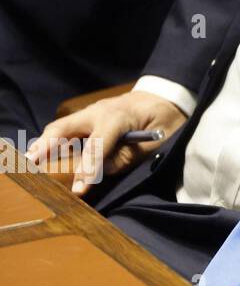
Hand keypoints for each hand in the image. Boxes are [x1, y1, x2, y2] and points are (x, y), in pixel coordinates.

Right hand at [25, 90, 186, 195]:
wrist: (167, 95)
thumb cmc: (166, 119)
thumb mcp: (157, 141)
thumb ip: (128, 157)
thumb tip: (100, 172)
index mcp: (118, 116)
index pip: (98, 145)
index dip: (88, 169)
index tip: (79, 190)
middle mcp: (99, 112)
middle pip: (64, 128)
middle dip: (45, 146)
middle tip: (29, 164)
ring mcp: (91, 113)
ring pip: (61, 128)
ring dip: (43, 145)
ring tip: (27, 164)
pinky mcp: (89, 118)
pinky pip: (66, 130)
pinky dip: (52, 142)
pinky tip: (41, 157)